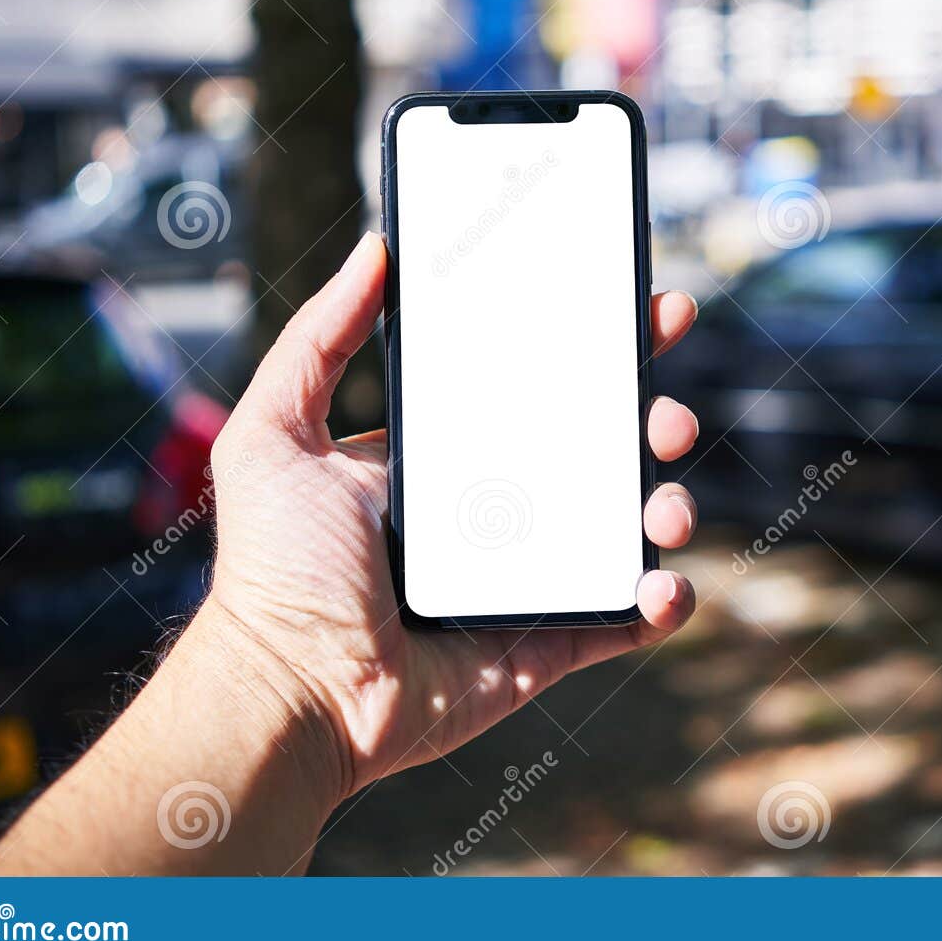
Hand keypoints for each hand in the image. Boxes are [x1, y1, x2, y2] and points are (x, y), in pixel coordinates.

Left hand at [206, 231, 699, 800]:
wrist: (293, 694)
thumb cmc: (275, 569)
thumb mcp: (274, 432)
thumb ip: (319, 338)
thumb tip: (376, 247)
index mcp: (449, 454)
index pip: (538, 385)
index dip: (597, 348)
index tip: (644, 312)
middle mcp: (498, 508)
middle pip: (601, 448)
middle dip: (652, 418)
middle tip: (666, 415)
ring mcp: (530, 575)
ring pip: (626, 526)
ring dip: (667, 504)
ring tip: (663, 504)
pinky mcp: (550, 641)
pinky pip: (625, 617)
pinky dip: (663, 599)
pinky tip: (663, 584)